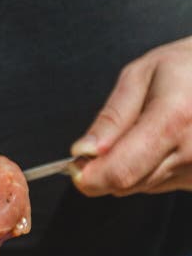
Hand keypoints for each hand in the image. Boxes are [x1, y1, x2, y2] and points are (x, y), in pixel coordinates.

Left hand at [71, 36, 191, 195]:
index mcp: (174, 119)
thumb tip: (83, 152)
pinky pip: (161, 184)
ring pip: (141, 186)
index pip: (120, 172)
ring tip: (151, 132)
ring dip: (131, 166)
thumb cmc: (185, 69)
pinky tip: (168, 143)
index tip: (76, 165)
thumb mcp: (140, 77)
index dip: (89, 176)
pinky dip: (153, 168)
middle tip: (117, 136)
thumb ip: (111, 118)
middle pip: (126, 183)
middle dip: (106, 167)